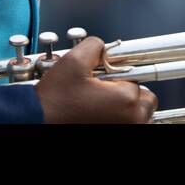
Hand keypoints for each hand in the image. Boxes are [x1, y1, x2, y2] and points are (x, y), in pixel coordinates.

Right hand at [35, 36, 157, 122]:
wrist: (38, 122)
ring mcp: (125, 132)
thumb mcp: (73, 61)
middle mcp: (131, 121)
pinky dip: (121, 121)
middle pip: (146, 101)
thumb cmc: (55, 100)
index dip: (119, 75)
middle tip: (105, 91)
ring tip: (103, 105)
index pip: (137, 79)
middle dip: (129, 93)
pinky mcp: (117, 139)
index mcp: (126, 100)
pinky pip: (130, 127)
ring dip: (128, 110)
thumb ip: (95, 46)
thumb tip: (102, 47)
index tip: (106, 77)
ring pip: (140, 117)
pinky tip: (102, 116)